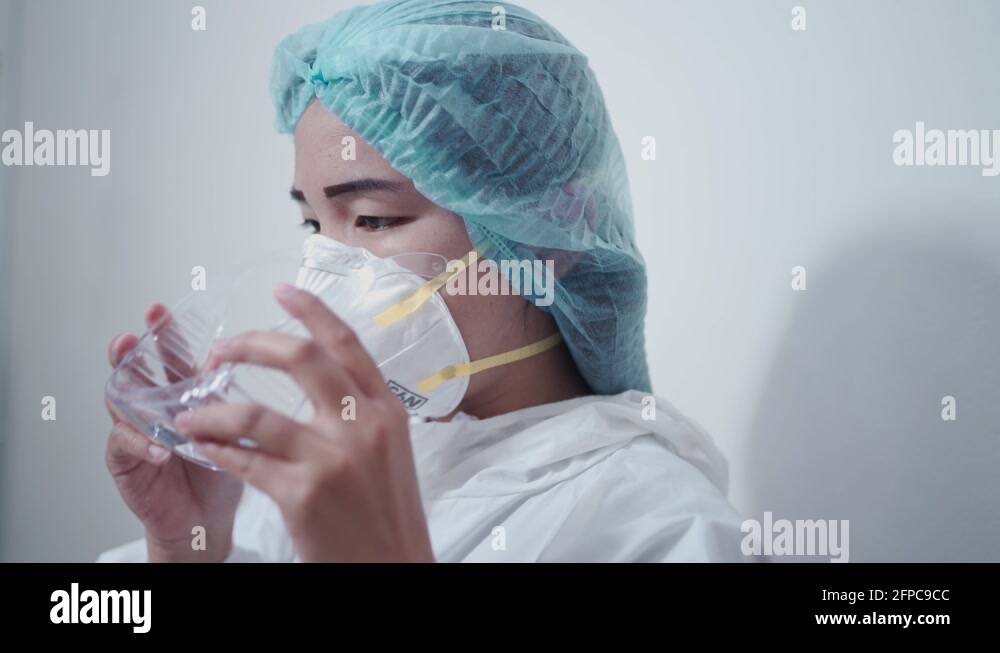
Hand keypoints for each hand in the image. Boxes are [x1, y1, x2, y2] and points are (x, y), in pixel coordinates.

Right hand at [105, 304, 243, 562]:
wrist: (205, 517)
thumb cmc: (220, 469)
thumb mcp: (229, 427)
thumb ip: (221, 398)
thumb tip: (228, 367)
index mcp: (181, 392)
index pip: (168, 356)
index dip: (163, 333)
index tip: (160, 311)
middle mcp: (154, 407)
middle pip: (134, 370)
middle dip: (130, 352)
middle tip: (131, 338)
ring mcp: (135, 430)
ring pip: (121, 403)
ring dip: (126, 390)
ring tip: (132, 380)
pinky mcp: (125, 459)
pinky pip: (125, 444)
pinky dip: (141, 442)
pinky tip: (157, 445)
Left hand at [175, 284, 433, 561]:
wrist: (393, 566)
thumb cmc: (388, 515)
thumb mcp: (389, 450)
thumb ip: (361, 412)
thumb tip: (325, 382)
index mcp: (386, 410)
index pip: (346, 343)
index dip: (312, 310)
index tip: (282, 291)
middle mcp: (363, 427)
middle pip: (300, 358)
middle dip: (251, 345)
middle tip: (222, 350)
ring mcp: (333, 460)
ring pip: (254, 415)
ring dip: (212, 411)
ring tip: (191, 413)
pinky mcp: (303, 496)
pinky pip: (244, 462)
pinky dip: (215, 451)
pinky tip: (203, 447)